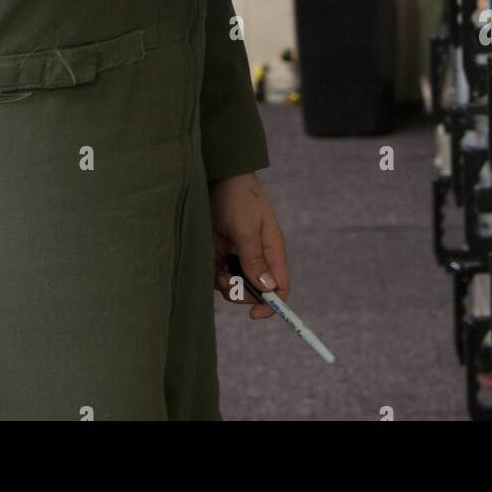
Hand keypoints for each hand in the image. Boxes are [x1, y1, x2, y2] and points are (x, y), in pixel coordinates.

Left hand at [208, 172, 288, 318]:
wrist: (216, 177)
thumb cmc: (238, 198)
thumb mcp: (247, 228)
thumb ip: (254, 259)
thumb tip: (268, 288)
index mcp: (272, 250)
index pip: (280, 286)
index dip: (272, 304)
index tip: (254, 315)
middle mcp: (258, 256)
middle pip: (257, 291)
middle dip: (242, 293)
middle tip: (227, 279)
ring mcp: (239, 255)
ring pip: (236, 286)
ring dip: (226, 285)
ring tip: (218, 269)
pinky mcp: (221, 253)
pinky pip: (220, 277)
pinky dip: (215, 276)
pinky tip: (210, 263)